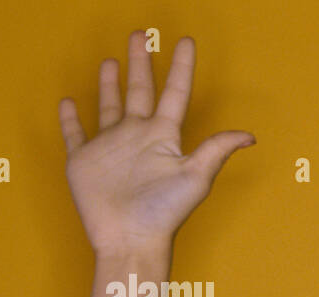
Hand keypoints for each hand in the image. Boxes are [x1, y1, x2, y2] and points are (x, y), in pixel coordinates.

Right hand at [58, 30, 254, 256]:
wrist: (131, 239)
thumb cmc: (165, 213)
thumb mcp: (196, 176)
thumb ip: (217, 150)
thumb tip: (250, 136)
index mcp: (164, 137)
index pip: (175, 92)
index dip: (181, 67)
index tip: (186, 42)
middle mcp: (138, 137)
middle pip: (141, 91)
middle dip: (141, 63)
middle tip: (141, 35)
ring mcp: (110, 148)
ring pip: (109, 106)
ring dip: (110, 84)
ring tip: (111, 60)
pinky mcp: (84, 161)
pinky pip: (75, 134)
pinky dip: (70, 119)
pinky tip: (69, 103)